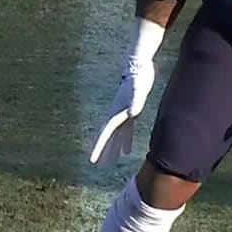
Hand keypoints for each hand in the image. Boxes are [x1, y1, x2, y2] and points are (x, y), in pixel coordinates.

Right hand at [86, 18, 164, 165]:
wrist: (139, 66)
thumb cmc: (138, 78)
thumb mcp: (138, 91)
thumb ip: (134, 101)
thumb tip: (132, 113)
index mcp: (115, 113)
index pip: (104, 134)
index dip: (98, 148)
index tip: (92, 160)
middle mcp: (116, 115)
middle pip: (108, 137)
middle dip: (104, 151)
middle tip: (99, 164)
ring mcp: (122, 113)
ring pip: (117, 135)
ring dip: (114, 147)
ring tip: (111, 161)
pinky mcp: (131, 111)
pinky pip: (126, 130)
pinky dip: (126, 140)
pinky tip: (127, 149)